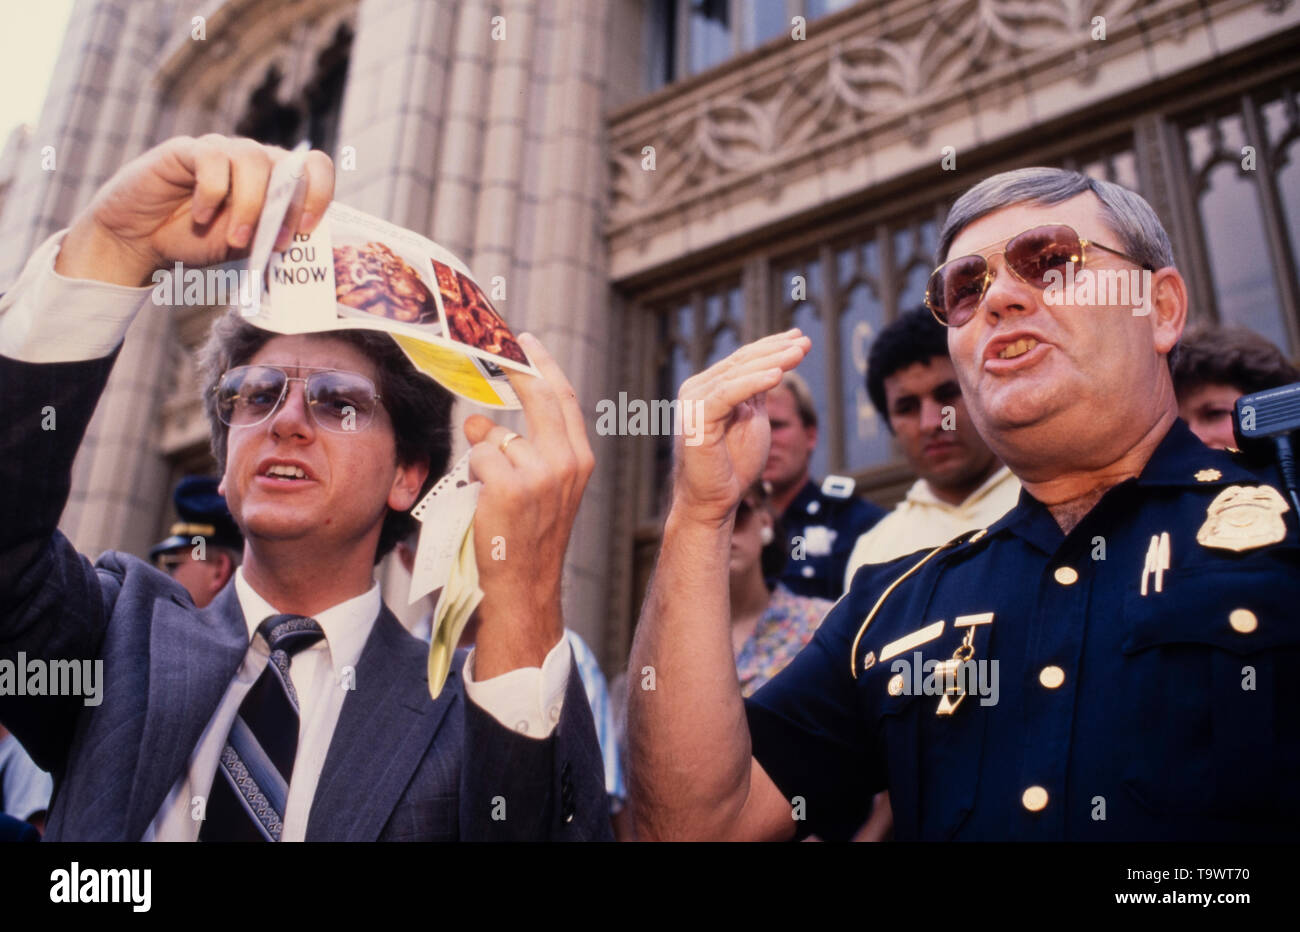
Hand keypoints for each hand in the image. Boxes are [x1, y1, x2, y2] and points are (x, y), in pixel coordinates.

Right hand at [55, 134, 334, 285]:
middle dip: (286, 209)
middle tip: (275, 243)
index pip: (315, 166)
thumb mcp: (246, 245)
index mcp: (276, 179)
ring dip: (250, 206)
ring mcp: (221, 150)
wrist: (142, 238)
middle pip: (288, 165)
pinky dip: (211, 194)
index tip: (307, 229)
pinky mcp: (186, 150)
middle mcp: (253, 159)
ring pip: (252, 160)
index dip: (319, 193)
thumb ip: (272, 236)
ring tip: (236, 239)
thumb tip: (303, 241)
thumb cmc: (200, 240)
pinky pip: (211, 160)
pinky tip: (200, 217)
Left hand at [462, 333, 595, 676]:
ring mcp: (541, 474)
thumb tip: (479, 423)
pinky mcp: (511, 488)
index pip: (562, 398)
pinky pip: (480, 458)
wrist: (525, 585)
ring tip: (489, 489)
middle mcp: (567, 462)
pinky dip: (474, 475)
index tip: (524, 341)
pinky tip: (483, 500)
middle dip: (512, 369)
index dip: (542, 365)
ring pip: (497, 436)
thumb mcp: (538, 488)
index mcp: (579, 459)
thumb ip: (518, 449)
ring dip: (483, 455)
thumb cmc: (527, 536)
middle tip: (491, 351)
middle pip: (537, 396)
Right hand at [672, 329, 809, 524]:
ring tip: (799, 353)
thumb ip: (757, 394)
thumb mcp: (752, 421)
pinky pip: (729, 394)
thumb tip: (773, 365)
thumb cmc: (733, 467)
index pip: (741, 361)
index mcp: (706, 389)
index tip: (799, 338)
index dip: (771, 347)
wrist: (713, 502)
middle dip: (775, 349)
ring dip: (771, 361)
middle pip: (740, 362)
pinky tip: (778, 375)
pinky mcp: (697, 419)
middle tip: (805, 341)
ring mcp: (693, 402)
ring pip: (737, 374)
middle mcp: (695, 390)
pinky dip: (753, 383)